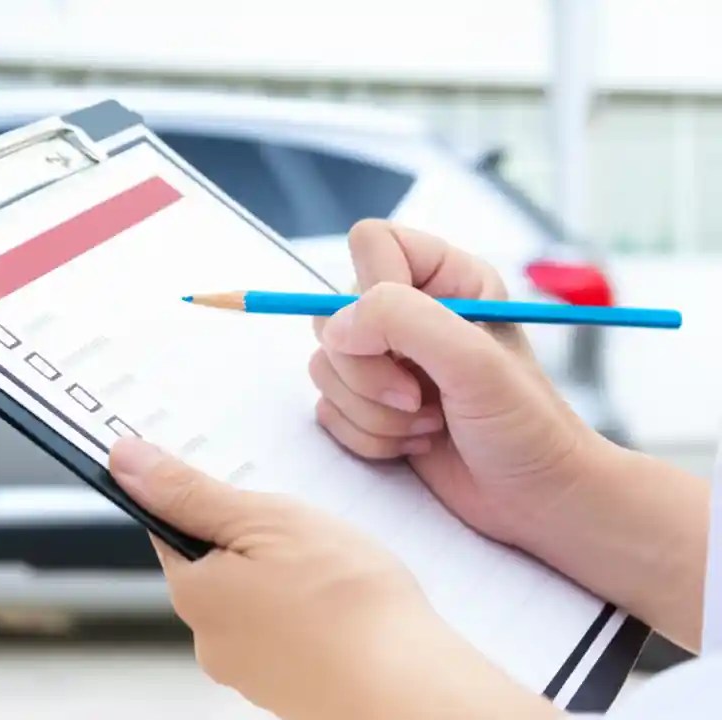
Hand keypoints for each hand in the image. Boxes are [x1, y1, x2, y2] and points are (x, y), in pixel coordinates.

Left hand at [108, 437, 555, 719]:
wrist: (406, 687)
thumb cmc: (345, 604)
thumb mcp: (262, 518)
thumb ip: (188, 490)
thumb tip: (126, 462)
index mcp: (193, 592)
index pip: (170, 528)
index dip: (203, 500)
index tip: (236, 492)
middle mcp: (210, 639)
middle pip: (216, 564)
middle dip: (255, 540)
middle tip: (302, 534)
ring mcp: (250, 670)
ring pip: (256, 598)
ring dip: (286, 578)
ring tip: (333, 573)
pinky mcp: (288, 687)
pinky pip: (289, 632)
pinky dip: (311, 614)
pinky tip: (343, 607)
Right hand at [309, 220, 604, 547]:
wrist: (536, 498)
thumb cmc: (526, 427)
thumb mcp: (474, 361)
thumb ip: (403, 321)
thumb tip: (336, 328)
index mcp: (446, 278)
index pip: (370, 243)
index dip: (373, 292)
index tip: (406, 341)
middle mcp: (412, 314)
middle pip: (332, 315)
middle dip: (369, 372)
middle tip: (420, 396)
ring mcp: (387, 361)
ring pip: (325, 368)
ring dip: (373, 411)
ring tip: (429, 423)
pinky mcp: (371, 405)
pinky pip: (328, 409)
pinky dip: (368, 436)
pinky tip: (417, 442)